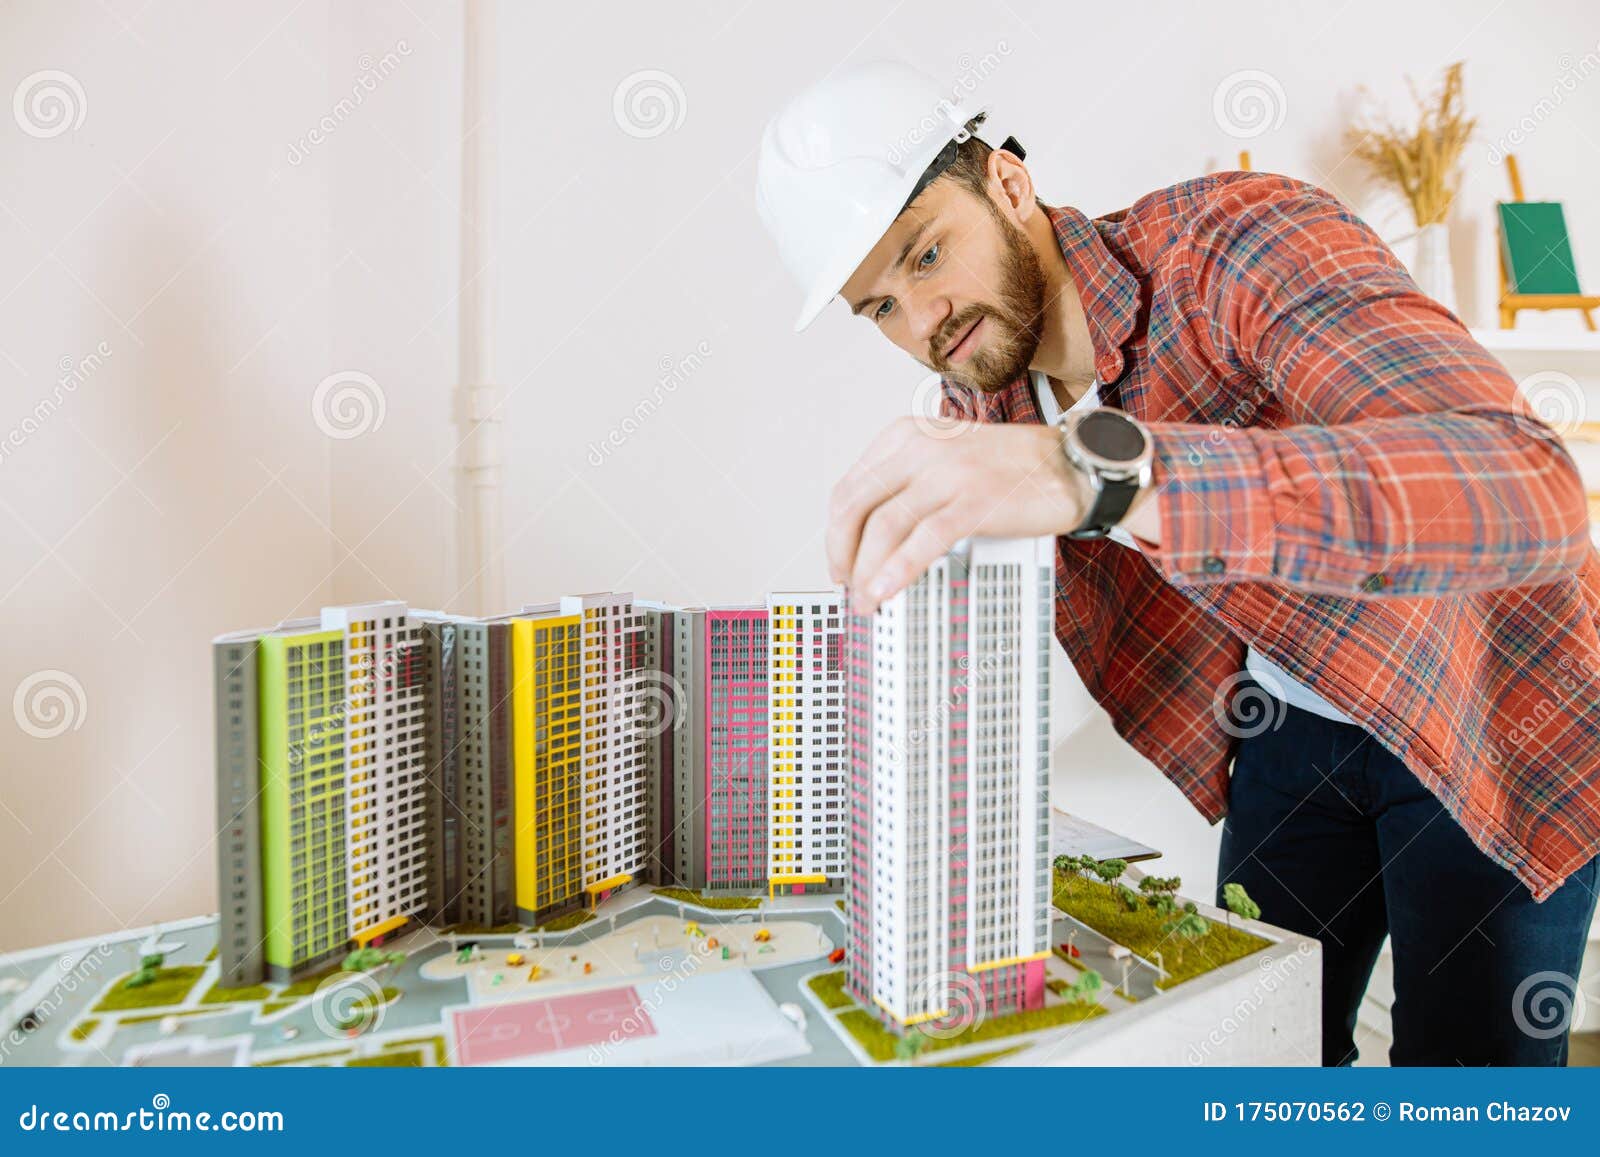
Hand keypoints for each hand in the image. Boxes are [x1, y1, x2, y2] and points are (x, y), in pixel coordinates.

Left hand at [826, 415, 1086, 614]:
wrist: (1070, 465)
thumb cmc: (1012, 467)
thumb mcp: (944, 458)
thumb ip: (907, 485)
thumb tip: (869, 536)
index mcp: (906, 435)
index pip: (849, 487)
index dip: (835, 532)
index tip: (838, 560)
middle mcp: (920, 449)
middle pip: (855, 507)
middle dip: (842, 555)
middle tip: (846, 584)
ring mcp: (948, 473)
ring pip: (883, 527)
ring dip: (867, 571)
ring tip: (866, 599)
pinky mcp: (974, 500)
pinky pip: (923, 540)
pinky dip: (898, 569)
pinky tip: (887, 589)